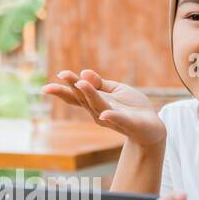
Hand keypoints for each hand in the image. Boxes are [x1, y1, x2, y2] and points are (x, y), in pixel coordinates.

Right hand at [42, 69, 166, 148]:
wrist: (152, 127)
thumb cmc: (132, 108)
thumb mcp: (115, 90)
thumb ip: (99, 83)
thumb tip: (83, 72)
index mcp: (96, 103)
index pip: (76, 96)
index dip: (62, 91)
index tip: (46, 87)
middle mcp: (99, 112)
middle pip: (83, 99)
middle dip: (72, 87)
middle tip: (62, 75)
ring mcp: (113, 119)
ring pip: (99, 106)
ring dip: (89, 95)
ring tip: (80, 83)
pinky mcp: (129, 123)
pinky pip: (119, 119)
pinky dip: (112, 117)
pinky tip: (104, 114)